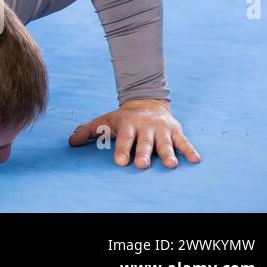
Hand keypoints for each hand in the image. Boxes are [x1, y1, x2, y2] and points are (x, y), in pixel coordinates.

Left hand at [68, 99, 200, 168]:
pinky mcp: (176, 131)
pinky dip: (190, 150)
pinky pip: (184, 141)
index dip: (121, 149)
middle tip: (141, 165)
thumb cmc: (123, 119)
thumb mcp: (105, 121)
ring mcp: (162, 129)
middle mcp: (145, 127)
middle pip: (145, 142)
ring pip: (165, 143)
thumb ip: (89, 131)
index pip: (124, 138)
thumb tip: (71, 142)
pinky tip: (195, 160)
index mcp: (128, 124)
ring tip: (171, 165)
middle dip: (143, 153)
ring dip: (169, 153)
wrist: (147, 102)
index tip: (120, 162)